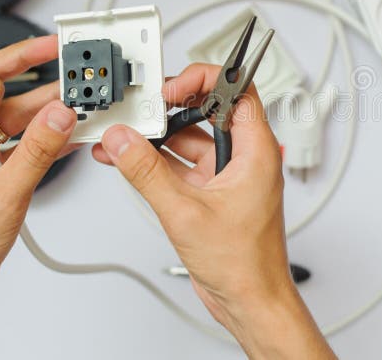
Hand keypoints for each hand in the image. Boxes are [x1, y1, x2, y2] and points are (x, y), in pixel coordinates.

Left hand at [0, 36, 77, 359]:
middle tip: (63, 59)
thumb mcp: (2, 195)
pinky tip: (73, 134)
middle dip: (32, 75)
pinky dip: (48, 138)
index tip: (32, 70)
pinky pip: (23, 143)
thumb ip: (37, 151)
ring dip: (47, 110)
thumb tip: (61, 115)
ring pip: (15, 117)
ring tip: (80, 101)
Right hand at [92, 63, 334, 358]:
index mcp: (256, 152)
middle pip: (208, 111)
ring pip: (191, 139)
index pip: (238, 92)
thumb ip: (148, 174)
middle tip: (143, 108)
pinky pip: (182, 165)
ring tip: (125, 134)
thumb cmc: (246, 264)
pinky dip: (157, 162)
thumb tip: (125, 143)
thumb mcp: (186, 213)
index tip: (174, 87)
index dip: (206, 79)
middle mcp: (245, 158)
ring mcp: (227, 176)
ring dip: (158, 137)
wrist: (250, 301)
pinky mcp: (211, 193)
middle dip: (173, 107)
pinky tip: (128, 159)